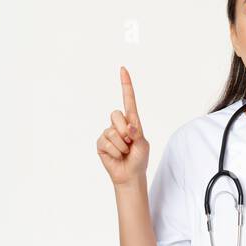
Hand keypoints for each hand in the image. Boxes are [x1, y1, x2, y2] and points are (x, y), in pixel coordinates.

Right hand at [96, 66, 150, 187]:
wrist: (130, 175)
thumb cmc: (139, 159)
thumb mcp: (143, 146)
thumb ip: (138, 135)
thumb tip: (129, 126)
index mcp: (132, 121)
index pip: (128, 100)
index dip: (126, 85)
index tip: (123, 69)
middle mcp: (119, 124)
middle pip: (116, 115)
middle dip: (125, 130)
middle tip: (129, 144)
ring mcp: (108, 133)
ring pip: (112, 131)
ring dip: (121, 145)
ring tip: (124, 152)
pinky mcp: (101, 143)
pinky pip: (106, 142)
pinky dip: (115, 151)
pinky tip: (117, 156)